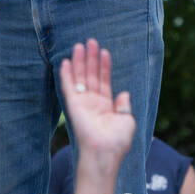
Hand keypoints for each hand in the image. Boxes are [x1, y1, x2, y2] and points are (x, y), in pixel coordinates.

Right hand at [59, 39, 134, 169]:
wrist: (104, 152)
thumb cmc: (117, 141)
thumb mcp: (127, 121)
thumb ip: (124, 106)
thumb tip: (124, 93)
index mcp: (106, 106)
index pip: (104, 81)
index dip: (104, 67)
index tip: (104, 52)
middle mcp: (93, 103)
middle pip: (91, 76)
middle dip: (91, 58)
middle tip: (91, 41)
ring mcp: (82, 103)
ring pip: (81, 77)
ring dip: (80, 61)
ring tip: (80, 45)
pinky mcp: (73, 105)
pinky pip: (68, 86)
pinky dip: (67, 74)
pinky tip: (67, 61)